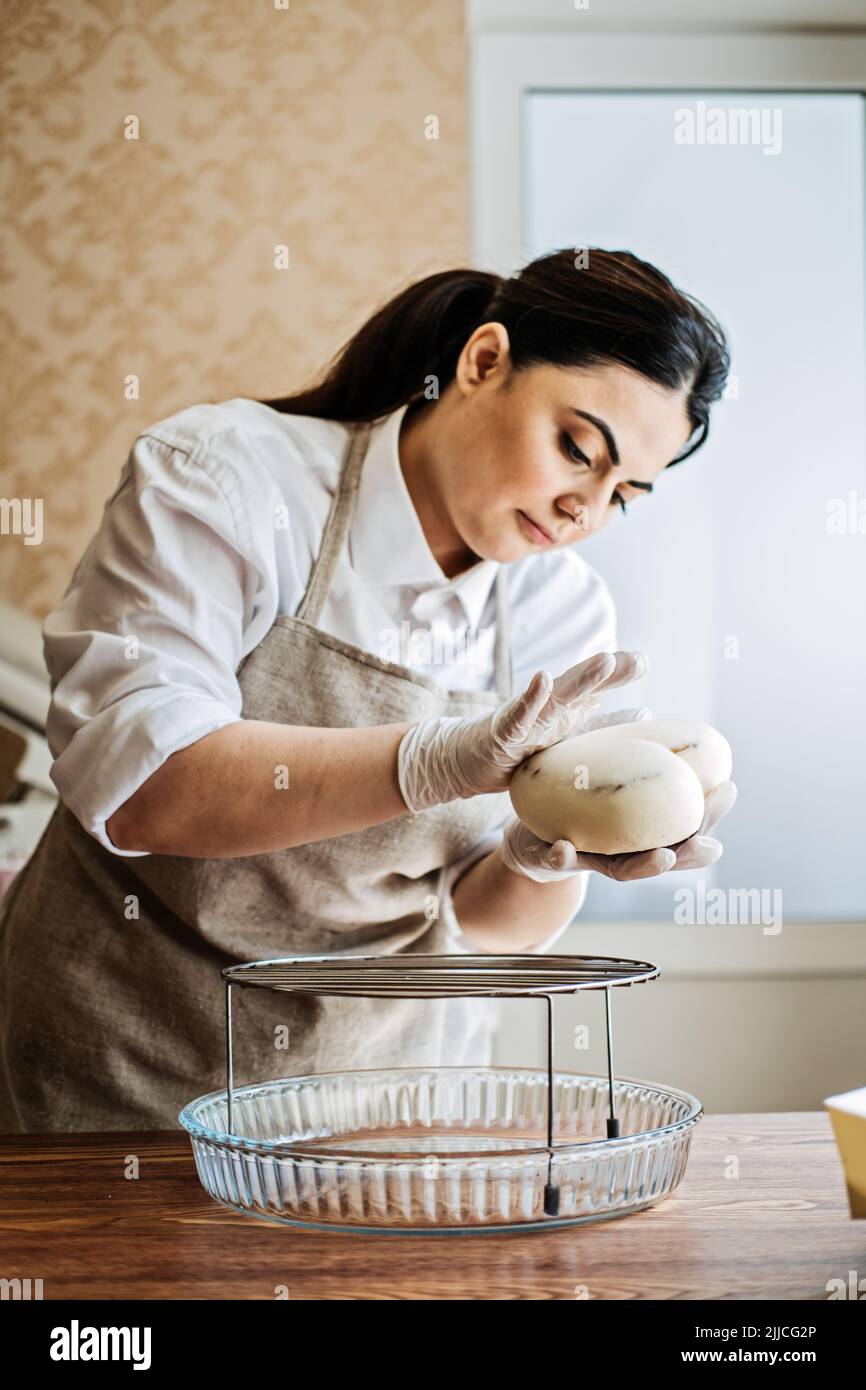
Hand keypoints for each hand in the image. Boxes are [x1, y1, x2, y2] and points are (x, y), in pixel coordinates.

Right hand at [397, 649, 647, 812]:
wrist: (462, 759)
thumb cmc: (516, 748)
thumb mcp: (566, 739)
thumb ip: (603, 727)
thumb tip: (647, 714)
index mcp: (564, 710)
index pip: (596, 688)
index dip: (619, 674)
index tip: (643, 662)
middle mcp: (547, 708)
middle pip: (581, 686)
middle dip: (608, 672)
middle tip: (637, 661)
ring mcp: (525, 718)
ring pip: (556, 696)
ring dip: (581, 678)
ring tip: (605, 661)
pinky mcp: (502, 732)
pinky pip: (519, 715)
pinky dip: (531, 698)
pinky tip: (542, 678)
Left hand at [500, 702, 737, 881]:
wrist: (528, 829)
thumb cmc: (578, 801)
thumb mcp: (603, 773)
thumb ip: (624, 751)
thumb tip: (649, 715)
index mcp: (640, 830)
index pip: (684, 824)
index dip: (708, 812)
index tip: (729, 788)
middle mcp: (622, 851)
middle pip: (665, 857)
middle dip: (689, 852)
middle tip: (708, 842)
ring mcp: (590, 859)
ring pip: (622, 870)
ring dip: (644, 866)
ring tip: (663, 857)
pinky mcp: (552, 858)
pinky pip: (558, 859)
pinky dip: (563, 855)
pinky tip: (564, 846)